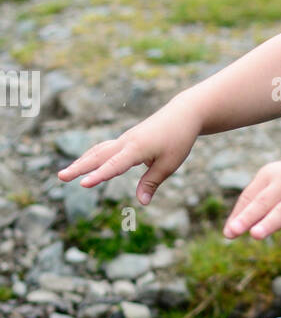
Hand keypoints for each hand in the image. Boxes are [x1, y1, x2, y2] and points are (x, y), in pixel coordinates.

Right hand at [56, 96, 200, 203]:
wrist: (182, 114)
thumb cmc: (178, 139)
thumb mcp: (169, 164)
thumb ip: (152, 182)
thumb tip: (142, 202)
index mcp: (137, 148)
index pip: (114, 165)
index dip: (99, 176)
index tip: (83, 184)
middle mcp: (126, 142)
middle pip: (98, 156)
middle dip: (79, 167)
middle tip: (61, 177)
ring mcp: (124, 140)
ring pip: (98, 151)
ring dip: (82, 162)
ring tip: (65, 173)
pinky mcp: (126, 140)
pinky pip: (104, 148)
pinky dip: (92, 156)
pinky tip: (85, 163)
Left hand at [223, 152, 280, 246]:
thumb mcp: (273, 184)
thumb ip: (253, 204)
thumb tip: (229, 230)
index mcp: (268, 176)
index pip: (249, 197)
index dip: (239, 215)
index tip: (229, 233)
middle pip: (262, 203)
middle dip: (247, 217)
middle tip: (233, 231)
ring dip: (268, 224)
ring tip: (255, 235)